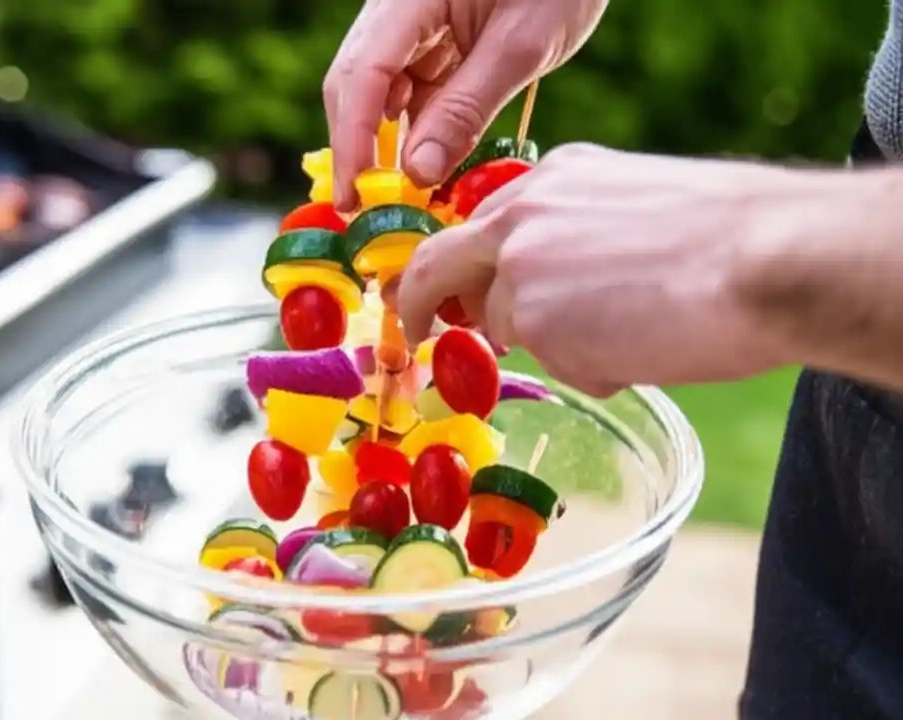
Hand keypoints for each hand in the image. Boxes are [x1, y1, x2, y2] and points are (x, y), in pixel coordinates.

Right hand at [323, 0, 607, 209]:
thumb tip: (416, 173)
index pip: (362, 75)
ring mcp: (411, 22)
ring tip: (399, 197)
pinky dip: (415, 129)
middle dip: (357, 147)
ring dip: (386, 143)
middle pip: (354, 84)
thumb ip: (466, 108)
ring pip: (379, 91)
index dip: (353, 140)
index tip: (355, 196)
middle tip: (363, 210)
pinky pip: (411, 88)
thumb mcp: (521, 44)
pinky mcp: (431, 37)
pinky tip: (426, 165)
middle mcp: (395, 7)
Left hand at [395, 143, 842, 395]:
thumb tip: (558, 283)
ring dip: (559, 345)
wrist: (769, 258)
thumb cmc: (733, 235)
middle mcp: (522, 217)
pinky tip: (647, 349)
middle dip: (422, 304)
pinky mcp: (536, 322)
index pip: (477, 226)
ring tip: (639, 333)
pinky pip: (555, 364)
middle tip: (419, 334)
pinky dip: (595, 370)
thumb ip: (576, 233)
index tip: (441, 291)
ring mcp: (521, 270)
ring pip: (510, 327)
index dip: (456, 266)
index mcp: (551, 179)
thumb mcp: (633, 204)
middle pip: (438, 267)